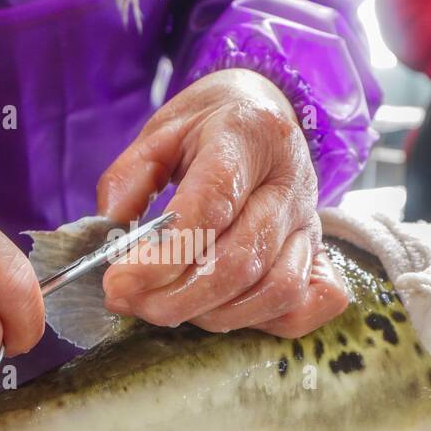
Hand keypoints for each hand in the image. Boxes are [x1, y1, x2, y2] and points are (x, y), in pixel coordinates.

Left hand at [96, 68, 347, 338]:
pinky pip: (308, 302)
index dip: (164, 256)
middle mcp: (290, 180)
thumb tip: (111, 243)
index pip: (211, 207)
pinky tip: (222, 313)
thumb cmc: (207, 125)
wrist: (265, 109)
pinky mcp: (319, 249)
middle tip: (129, 301)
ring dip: (214, 314)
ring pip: (275, 289)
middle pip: (241, 259)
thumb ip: (128, 183)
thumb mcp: (158, 134)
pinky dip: (266, 321)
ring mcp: (310, 219)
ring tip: (165, 307)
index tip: (119, 281)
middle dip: (177, 296)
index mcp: (247, 136)